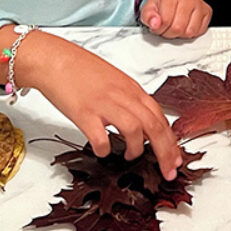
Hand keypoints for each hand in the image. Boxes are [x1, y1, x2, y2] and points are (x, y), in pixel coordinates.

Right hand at [0, 26, 181, 179]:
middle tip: (169, 171)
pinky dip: (105, 149)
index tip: (176, 158)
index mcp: (132, 89)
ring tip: (131, 156)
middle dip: (165, 152)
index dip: (171, 140)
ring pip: (135, 130)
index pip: (160, 117)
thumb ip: (130, 99)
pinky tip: (103, 151)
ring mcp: (104, 104)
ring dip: (136, 149)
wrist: (55, 59)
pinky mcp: (84, 113)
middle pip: (154, 126)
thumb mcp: (115, 80)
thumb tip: (142, 121)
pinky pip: (101, 137)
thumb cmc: (81, 69)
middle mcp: (122, 96)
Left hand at [139, 0, 211, 37]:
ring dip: (181, 35)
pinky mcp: (207, 11)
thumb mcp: (149, 9)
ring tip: (176, 27)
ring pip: (190, 31)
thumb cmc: (163, 4)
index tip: (158, 27)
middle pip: (178, 28)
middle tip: (166, 28)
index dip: (159, 29)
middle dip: (169, 33)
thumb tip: (155, 24)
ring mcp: (199, 3)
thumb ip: (148, 17)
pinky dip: (191, 34)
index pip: (165, 21)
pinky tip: (186, 26)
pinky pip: (200, 31)